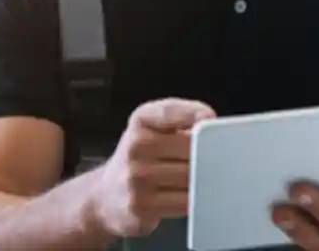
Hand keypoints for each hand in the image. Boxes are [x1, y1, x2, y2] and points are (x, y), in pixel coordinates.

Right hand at [87, 98, 214, 237]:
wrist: (106, 196)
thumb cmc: (140, 157)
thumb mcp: (152, 126)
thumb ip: (181, 116)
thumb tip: (211, 119)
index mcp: (141, 121)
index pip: (172, 111)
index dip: (196, 114)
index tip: (210, 119)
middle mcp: (135, 147)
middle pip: (191, 148)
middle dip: (208, 154)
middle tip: (212, 157)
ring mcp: (136, 178)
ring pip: (190, 177)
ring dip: (203, 179)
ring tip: (200, 177)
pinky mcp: (141, 207)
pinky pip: (184, 202)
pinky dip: (196, 199)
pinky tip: (190, 195)